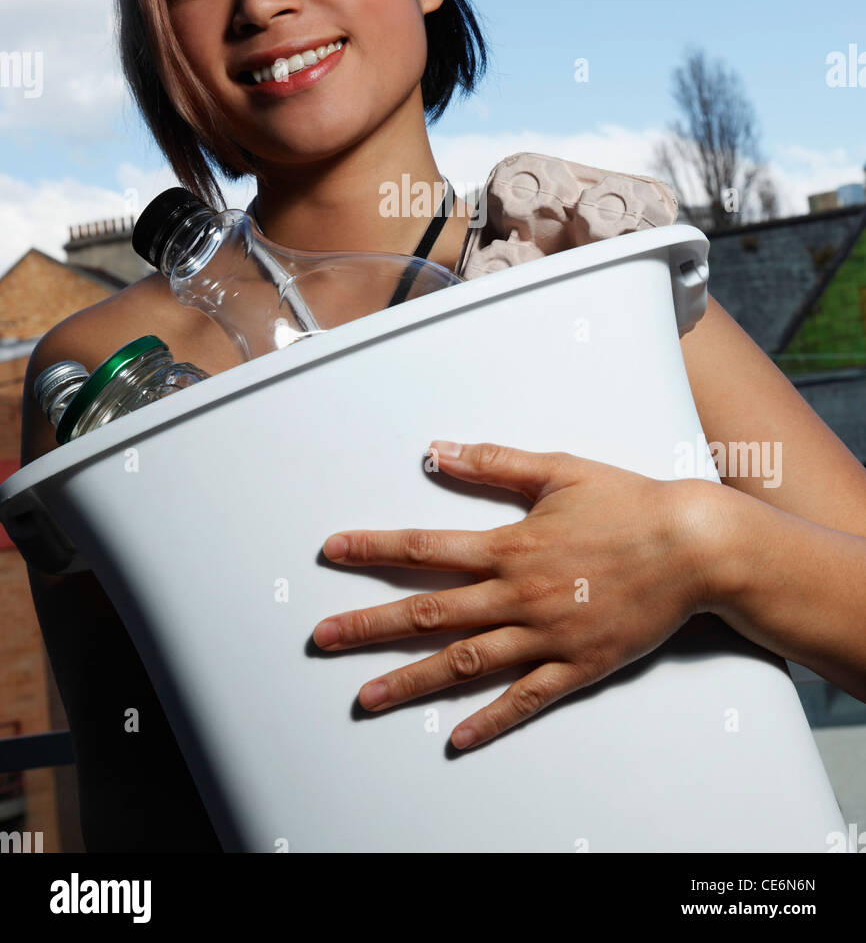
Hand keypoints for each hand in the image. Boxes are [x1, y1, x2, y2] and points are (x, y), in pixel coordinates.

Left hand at [313, 441, 718, 749]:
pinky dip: (488, 720)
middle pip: (429, 612)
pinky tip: (454, 737)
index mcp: (510, 545)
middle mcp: (518, 594)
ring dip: (410, 680)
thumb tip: (438, 450)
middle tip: (322, 639)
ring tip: (365, 697)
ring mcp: (546, 635)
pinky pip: (525, 699)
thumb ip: (493, 464)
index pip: (425, 548)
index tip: (333, 551)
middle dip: (369, 625)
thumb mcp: (558, 470)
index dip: (374, 548)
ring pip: (464, 663)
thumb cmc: (627, 502)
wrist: (693, 547)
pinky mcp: (576, 666)